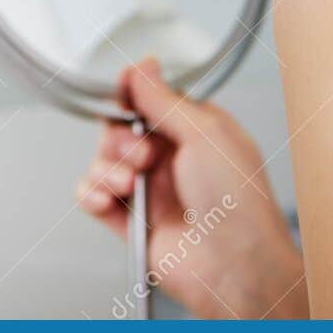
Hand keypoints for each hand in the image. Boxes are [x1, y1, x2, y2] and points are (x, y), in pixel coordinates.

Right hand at [75, 58, 307, 318]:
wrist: (236, 265)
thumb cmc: (239, 203)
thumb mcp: (205, 134)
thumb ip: (165, 100)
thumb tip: (143, 67)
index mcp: (198, 132)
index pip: (152, 102)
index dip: (132, 96)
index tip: (122, 93)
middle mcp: (174, 160)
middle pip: (121, 131)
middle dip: (120, 138)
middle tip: (141, 154)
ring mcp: (153, 192)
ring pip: (105, 164)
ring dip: (108, 169)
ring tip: (131, 184)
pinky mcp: (134, 224)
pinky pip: (96, 198)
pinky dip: (93, 194)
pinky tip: (107, 198)